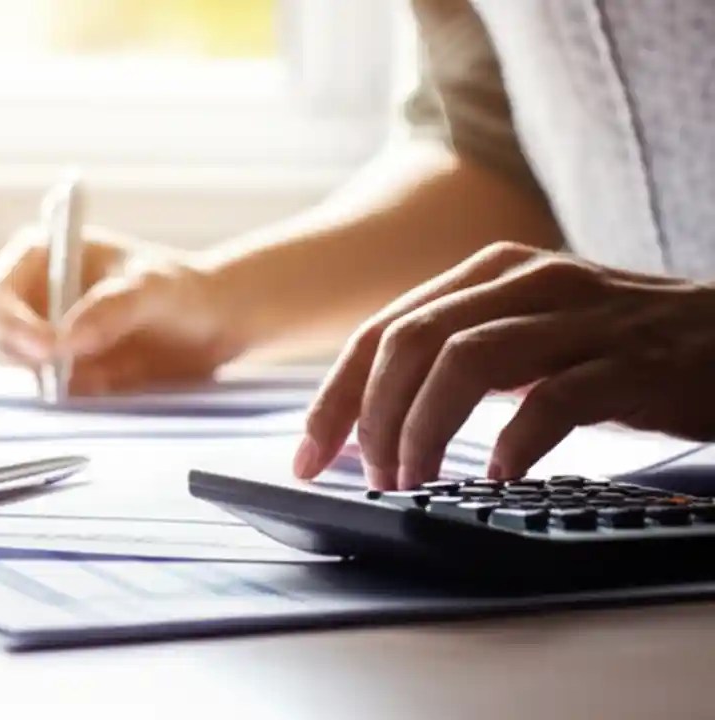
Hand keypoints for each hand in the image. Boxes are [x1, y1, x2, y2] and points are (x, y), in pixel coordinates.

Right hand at [0, 224, 241, 393]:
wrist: (214, 325)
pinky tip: (121, 381)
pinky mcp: (67, 371)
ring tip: (119, 369)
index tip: (49, 347)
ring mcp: (49, 337)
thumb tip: (66, 339)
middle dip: (38, 358)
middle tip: (82, 371)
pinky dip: (83, 396)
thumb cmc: (183, 289)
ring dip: (65, 379)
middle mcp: (35, 298)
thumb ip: (112, 308)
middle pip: (3, 339)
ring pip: (30, 371)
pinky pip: (58, 394)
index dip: (11, 323)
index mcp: (41, 257)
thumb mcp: (154, 290)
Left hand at [293, 241, 714, 489]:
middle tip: (367, 478)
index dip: (335, 396)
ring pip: (467, 361)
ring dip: (424, 431)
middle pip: (411, 341)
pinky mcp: (634, 361)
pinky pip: (555, 399)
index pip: (383, 329)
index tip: (307, 457)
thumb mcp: (529, 333)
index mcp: (490, 273)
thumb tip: (375, 418)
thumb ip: (460, 354)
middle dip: (371, 417)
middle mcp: (527, 282)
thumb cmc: (621, 346)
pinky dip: (514, 442)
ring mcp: (582, 318)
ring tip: (415, 483)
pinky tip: (498, 477)